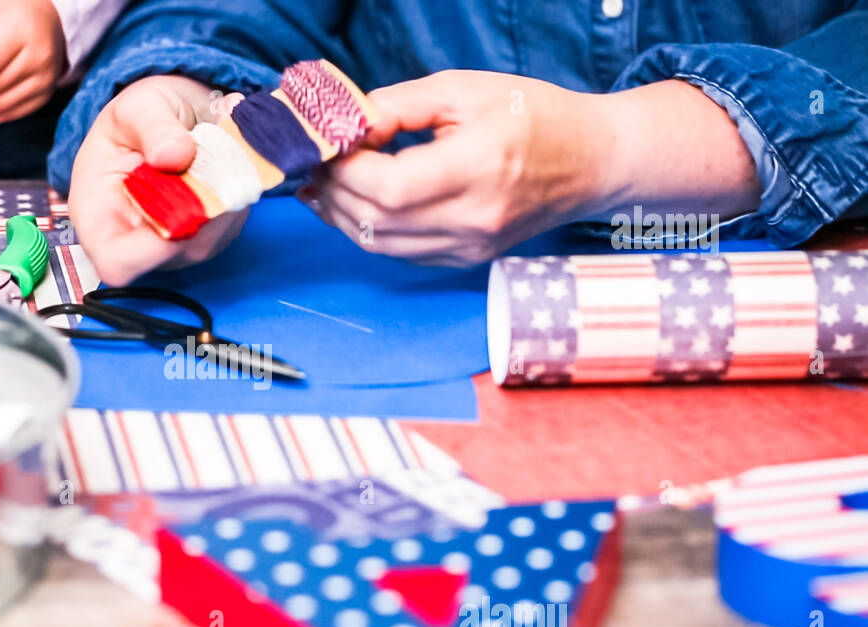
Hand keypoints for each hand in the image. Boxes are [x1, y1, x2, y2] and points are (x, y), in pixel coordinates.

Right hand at [68, 75, 248, 285]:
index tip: (178, 202)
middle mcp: (136, 241)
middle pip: (178, 249)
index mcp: (98, 216)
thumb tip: (174, 156)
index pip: (117, 262)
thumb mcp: (136, 107)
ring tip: (211, 147)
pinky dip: (235, 189)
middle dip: (201, 202)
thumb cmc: (137, 118)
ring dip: (224, 190)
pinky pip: (232, 222)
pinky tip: (221, 161)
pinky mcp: (208, 238)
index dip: (150, 248)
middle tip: (207, 150)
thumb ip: (154, 127)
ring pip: (213, 235)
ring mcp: (175, 245)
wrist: (165, 119)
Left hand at [304, 70, 759, 266]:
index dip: (345, 170)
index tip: (328, 144)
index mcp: (479, 170)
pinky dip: (367, 229)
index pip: (388, 188)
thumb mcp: (465, 91)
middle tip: (311, 164)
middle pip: (375, 222)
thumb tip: (345, 124)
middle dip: (332, 192)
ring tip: (320, 185)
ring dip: (340, 215)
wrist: (592, 162)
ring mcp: (469, 247)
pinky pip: (399, 252)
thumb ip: (398, 107)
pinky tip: (352, 204)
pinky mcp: (465, 260)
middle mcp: (473, 219)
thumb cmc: (534, 116)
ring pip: (379, 245)